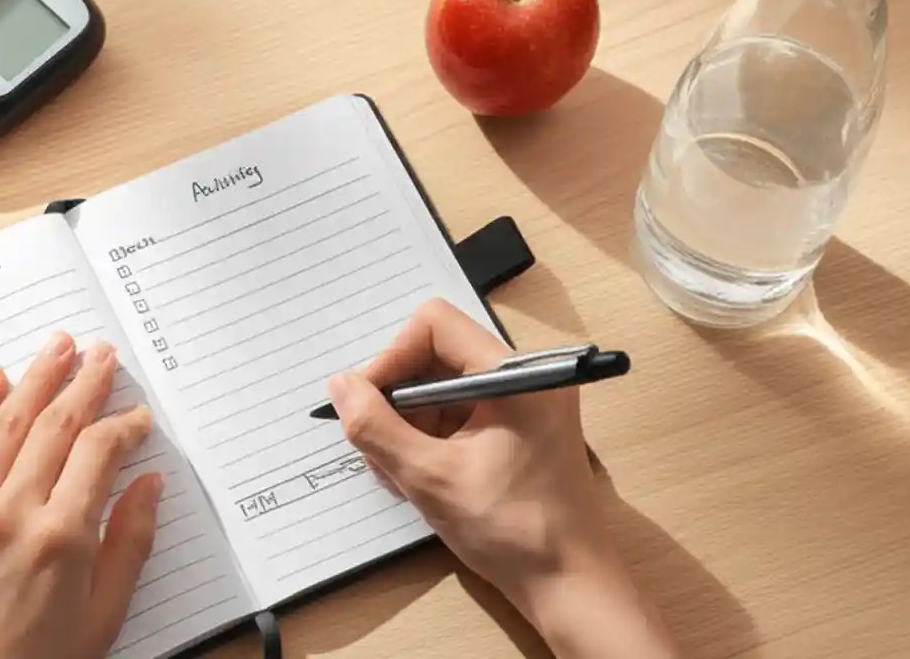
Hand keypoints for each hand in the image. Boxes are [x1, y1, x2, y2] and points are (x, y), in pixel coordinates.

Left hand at [0, 335, 163, 658]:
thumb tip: (150, 486)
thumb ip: (129, 546)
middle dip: (82, 382)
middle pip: (54, 426)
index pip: (99, 453)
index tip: (138, 416)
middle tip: (101, 353)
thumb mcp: (101, 619)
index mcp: (61, 540)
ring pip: (4, 425)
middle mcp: (11, 515)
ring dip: (34, 379)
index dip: (124, 425)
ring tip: (56, 345)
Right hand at [329, 299, 677, 657]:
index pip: (434, 326)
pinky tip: (419, 480)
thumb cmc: (512, 531)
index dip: (391, 358)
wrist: (569, 584)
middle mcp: (522, 377)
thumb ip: (376, 427)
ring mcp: (521, 404)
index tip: (367, 405)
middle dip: (396, 398)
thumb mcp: (430, 479)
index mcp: (515, 375)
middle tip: (378, 447)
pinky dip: (428, 440)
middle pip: (434, 356)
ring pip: (440, 388)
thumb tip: (340, 386)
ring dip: (408, 425)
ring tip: (399, 474)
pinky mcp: (516, 429)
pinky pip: (457, 414)